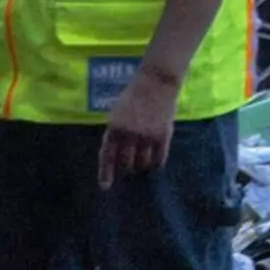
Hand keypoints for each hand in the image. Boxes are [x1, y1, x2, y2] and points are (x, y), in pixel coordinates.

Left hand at [98, 66, 178, 185]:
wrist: (157, 82)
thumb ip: (115, 132)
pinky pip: (159, 158)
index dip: (105, 173)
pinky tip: (155, 162)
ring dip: (141, 164)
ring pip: (143, 163)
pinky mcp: (164, 135)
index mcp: (114, 128)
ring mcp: (147, 135)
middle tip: (128, 165)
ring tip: (142, 159)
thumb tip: (113, 156)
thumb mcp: (117, 113)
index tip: (105, 187)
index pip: (107, 156)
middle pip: (126, 163)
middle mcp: (130, 134)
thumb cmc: (134, 96)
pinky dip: (156, 163)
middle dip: (126, 167)